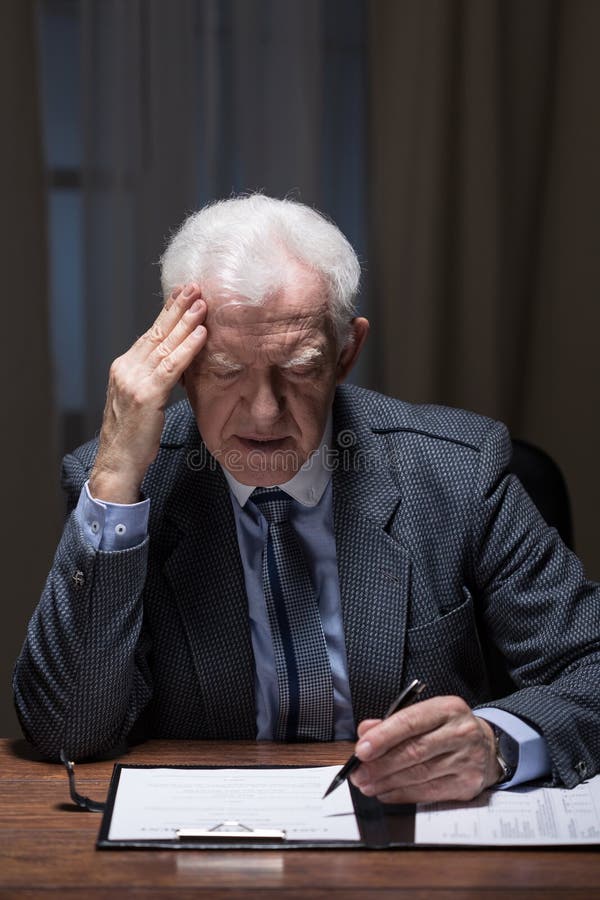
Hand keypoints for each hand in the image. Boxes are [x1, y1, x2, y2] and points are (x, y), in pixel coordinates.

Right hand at [89, 284, 206, 502]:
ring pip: (164, 344)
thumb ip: (155, 378)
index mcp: (124, 367)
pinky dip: (188, 348)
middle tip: (195, 286)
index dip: (167, 313)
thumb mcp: (142, 400)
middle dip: (177, 308)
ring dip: (186, 322)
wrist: (117, 462)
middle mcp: (126, 368)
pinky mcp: (146, 395)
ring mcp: (134, 380)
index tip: (183, 295)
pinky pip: (171, 366)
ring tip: (203, 303)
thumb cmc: (133, 437)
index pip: (149, 334)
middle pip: (156, 332)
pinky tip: (201, 335)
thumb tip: (177, 361)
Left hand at [349, 695, 501, 803]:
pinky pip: (428, 793)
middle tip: (358, 773)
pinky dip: (402, 794)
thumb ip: (394, 721)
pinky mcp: (467, 785)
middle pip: (414, 752)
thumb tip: (365, 731)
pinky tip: (386, 792)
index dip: (384, 737)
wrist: (488, 746)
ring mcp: (466, 761)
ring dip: (387, 782)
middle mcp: (460, 733)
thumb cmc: (448, 728)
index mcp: (448, 709)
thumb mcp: (426, 714)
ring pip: (419, 775)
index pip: (411, 721)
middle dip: (381, 765)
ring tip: (367, 784)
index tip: (361, 749)